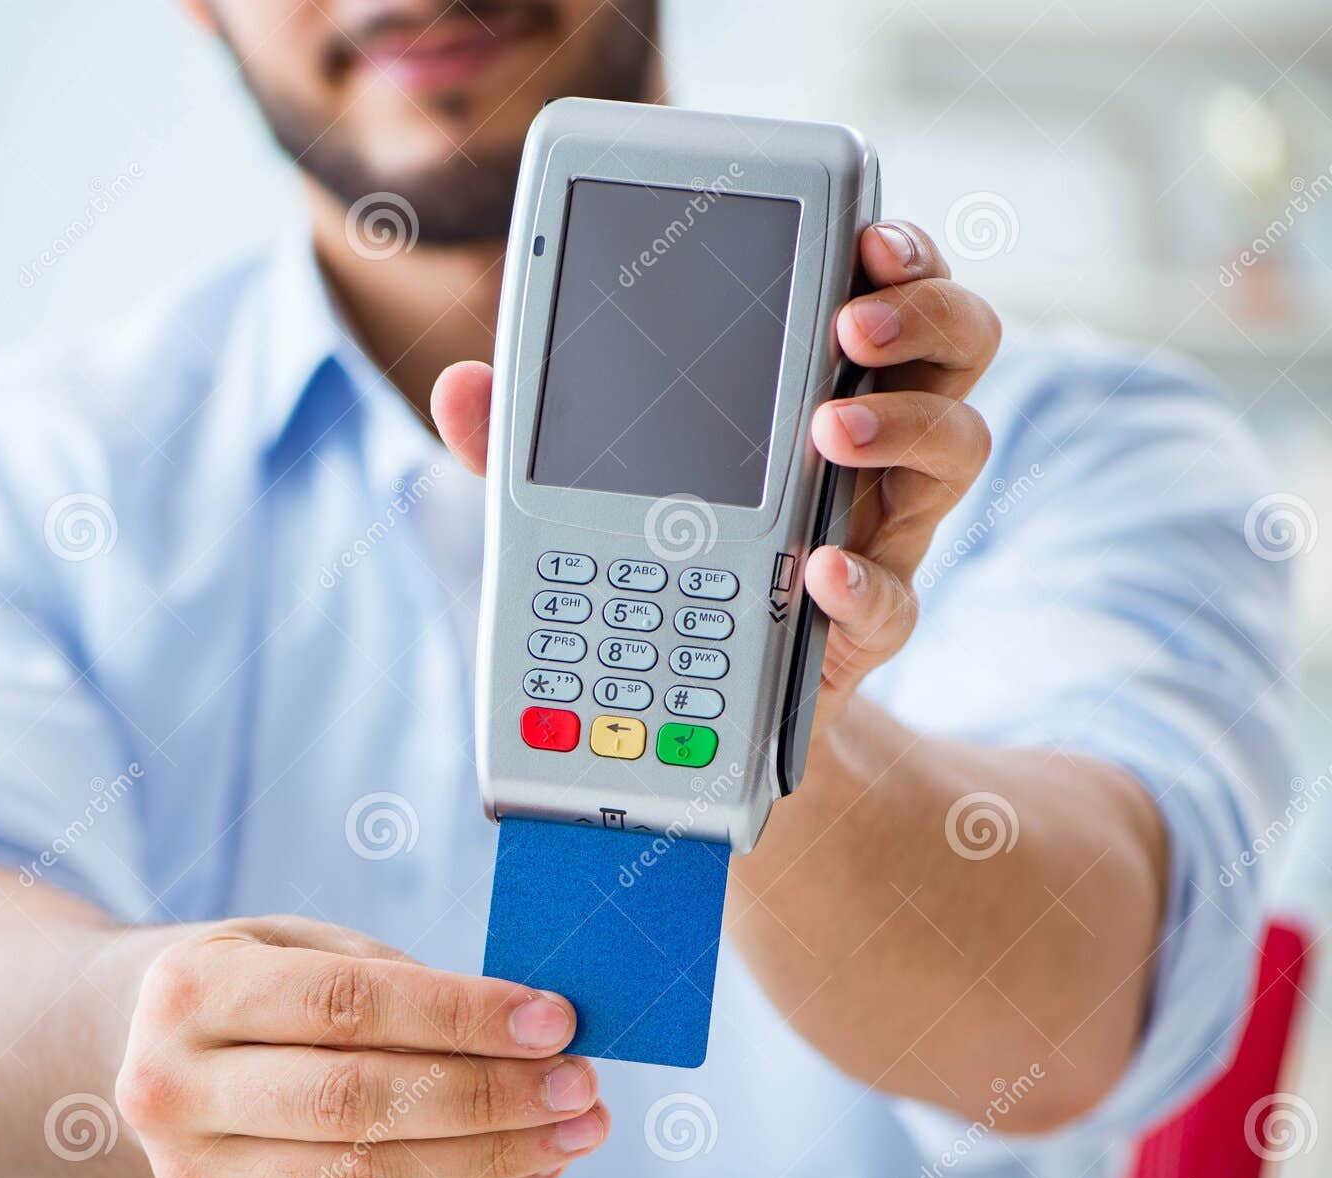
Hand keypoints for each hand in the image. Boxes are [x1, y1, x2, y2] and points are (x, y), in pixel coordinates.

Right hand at [116, 916, 605, 1177]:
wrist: (150, 1049)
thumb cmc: (258, 980)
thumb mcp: (304, 942)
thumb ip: (397, 980)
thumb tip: (528, 1027)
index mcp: (192, 989)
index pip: (346, 1006)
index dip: (460, 1015)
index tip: (553, 1019)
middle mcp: (173, 1088)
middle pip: (357, 1102)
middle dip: (489, 1095)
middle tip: (579, 1081)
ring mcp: (196, 1175)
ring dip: (492, 1160)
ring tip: (573, 1130)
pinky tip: (526, 1171)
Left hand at [431, 220, 999, 734]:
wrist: (705, 700)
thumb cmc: (663, 560)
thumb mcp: (587, 486)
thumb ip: (534, 441)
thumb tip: (460, 388)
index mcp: (812, 383)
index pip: (881, 293)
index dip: (896, 252)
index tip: (865, 233)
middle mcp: (870, 444)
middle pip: (958, 345)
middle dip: (924, 312)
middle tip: (854, 323)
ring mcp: (881, 529)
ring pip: (961, 447)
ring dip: (909, 425)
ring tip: (832, 429)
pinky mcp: (869, 621)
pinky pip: (899, 597)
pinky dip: (864, 582)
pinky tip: (820, 573)